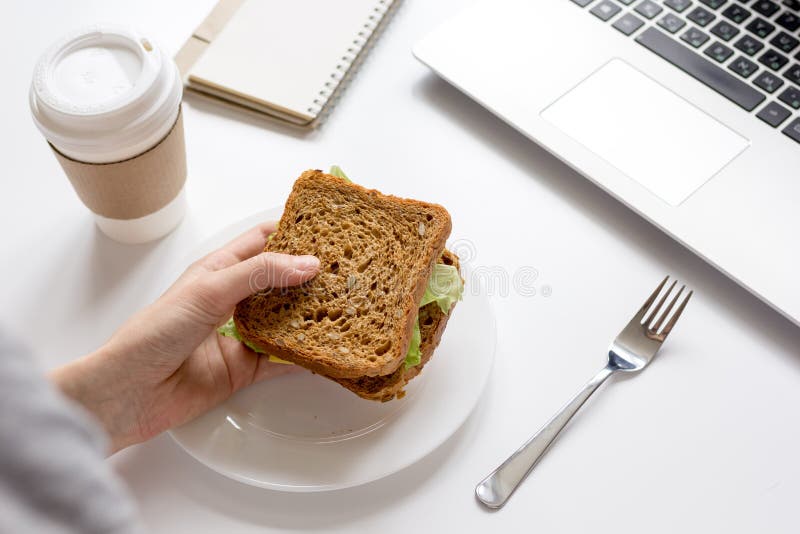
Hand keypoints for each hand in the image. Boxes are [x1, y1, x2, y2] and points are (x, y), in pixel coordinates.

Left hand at [50, 222, 319, 453]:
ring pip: (285, 320)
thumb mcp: (209, 290)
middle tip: (346, 271)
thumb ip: (259, 274)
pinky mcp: (244, 369)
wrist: (130, 393)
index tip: (327, 230)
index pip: (262, 242)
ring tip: (346, 306)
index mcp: (220, 270)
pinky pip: (281, 359)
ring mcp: (240, 335)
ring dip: (310, 315)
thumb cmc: (156, 332)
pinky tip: (327, 351)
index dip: (292, 233)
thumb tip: (308, 263)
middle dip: (310, 276)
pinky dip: (303, 356)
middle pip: (280, 281)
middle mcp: (233, 300)